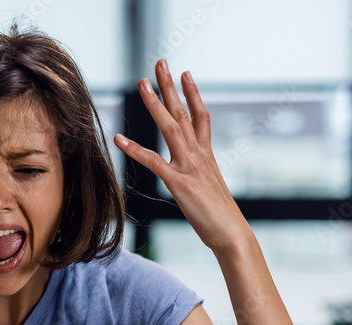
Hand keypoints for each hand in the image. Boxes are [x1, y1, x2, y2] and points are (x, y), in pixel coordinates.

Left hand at [114, 59, 249, 252]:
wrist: (231, 234)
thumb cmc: (219, 218)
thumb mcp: (208, 191)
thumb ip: (199, 178)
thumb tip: (193, 179)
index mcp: (207, 156)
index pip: (200, 117)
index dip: (193, 94)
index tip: (185, 74)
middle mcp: (199, 155)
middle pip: (184, 112)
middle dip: (171, 87)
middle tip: (161, 63)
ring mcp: (190, 167)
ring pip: (171, 127)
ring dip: (155, 104)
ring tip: (142, 84)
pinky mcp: (179, 183)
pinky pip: (153, 161)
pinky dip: (135, 149)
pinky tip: (119, 139)